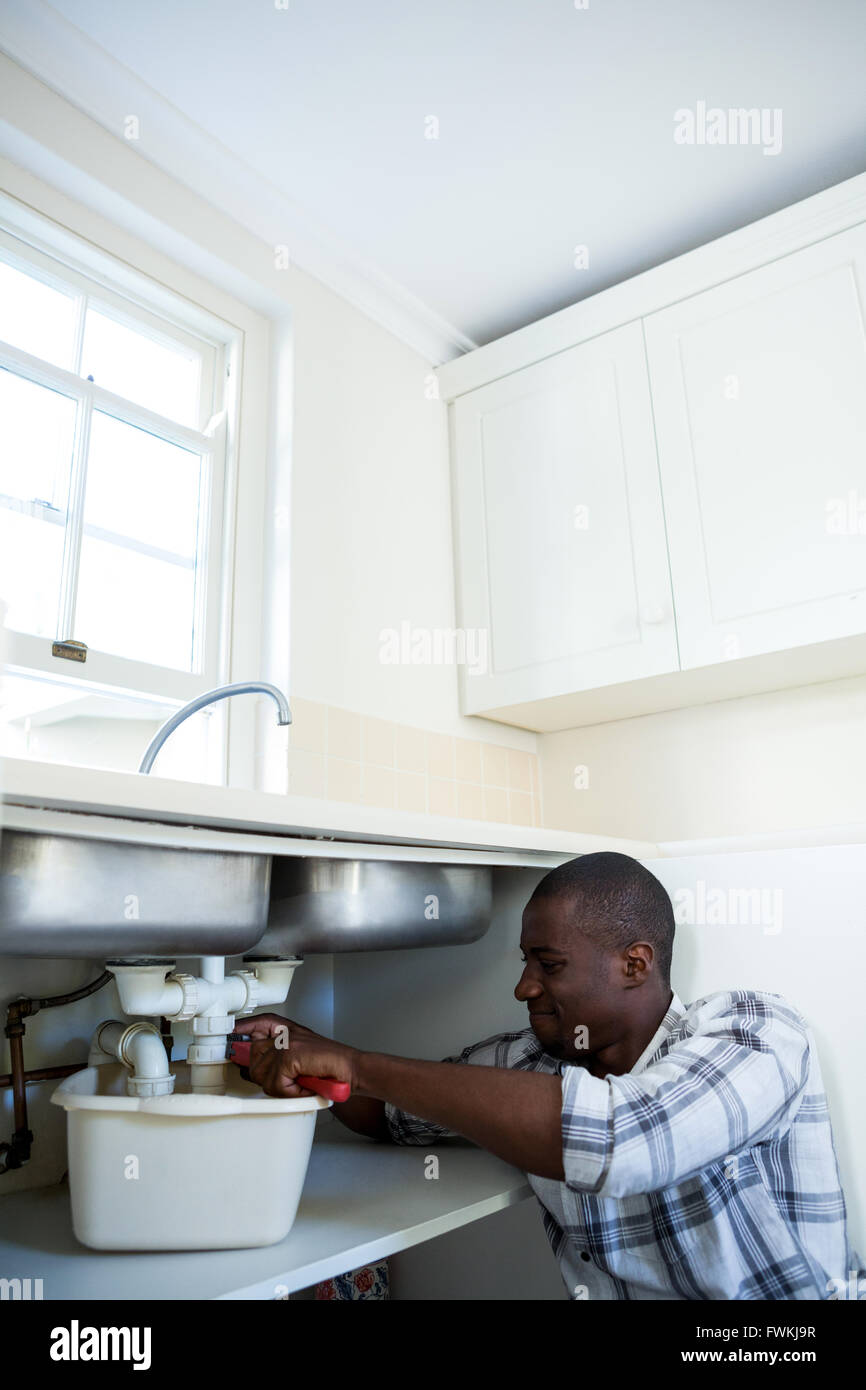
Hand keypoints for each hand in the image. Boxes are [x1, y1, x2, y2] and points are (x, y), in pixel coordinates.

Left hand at [240, 1014, 359, 1098]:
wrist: (352, 1069)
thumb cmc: (329, 1064)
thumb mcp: (299, 1053)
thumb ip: (277, 1055)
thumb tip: (249, 1067)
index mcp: (286, 1029)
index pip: (256, 1023)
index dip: (243, 1029)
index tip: (232, 1035)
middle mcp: (285, 1033)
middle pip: (253, 1056)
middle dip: (265, 1076)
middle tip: (286, 1081)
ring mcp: (287, 1043)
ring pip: (262, 1074)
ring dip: (280, 1087)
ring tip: (298, 1083)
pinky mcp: (291, 1056)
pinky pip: (276, 1083)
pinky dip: (290, 1092)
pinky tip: (304, 1086)